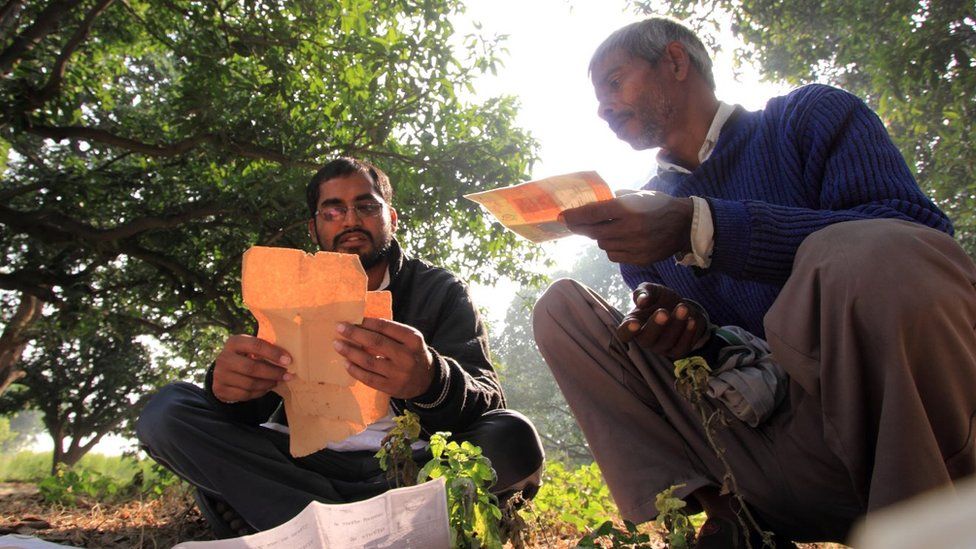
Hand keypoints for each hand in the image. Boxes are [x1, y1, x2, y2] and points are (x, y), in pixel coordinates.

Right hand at [212, 335, 292, 402]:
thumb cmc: (243, 356)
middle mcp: (224, 358)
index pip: (256, 345)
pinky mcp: (221, 389)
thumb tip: (287, 358)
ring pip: (250, 383)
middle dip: (273, 372)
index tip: (288, 360)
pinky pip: (245, 394)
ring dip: (268, 384)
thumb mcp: (249, 348)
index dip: (273, 353)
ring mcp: (220, 375)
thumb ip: (265, 349)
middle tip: (287, 375)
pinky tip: (267, 388)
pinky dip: (259, 392)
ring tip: (278, 381)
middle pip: (252, 368)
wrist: (221, 371)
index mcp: (234, 342)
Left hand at [334, 318, 434, 398]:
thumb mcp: (409, 339)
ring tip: (338, 345)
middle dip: (354, 334)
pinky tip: (346, 363)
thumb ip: (391, 332)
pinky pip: (368, 378)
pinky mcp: (391, 387)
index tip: (352, 319)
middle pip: (376, 342)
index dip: (367, 322)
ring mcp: (399, 373)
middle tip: (339, 328)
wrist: (426, 380)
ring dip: (350, 352)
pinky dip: (355, 370)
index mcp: (413, 339)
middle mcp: (407, 356)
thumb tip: (360, 323)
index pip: (386, 327)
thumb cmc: (412, 353)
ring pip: (369, 361)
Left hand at [560, 190, 693, 264]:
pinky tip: (618, 241)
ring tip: (606, 230)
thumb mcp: (638, 194)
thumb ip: (615, 198)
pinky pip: (614, 256)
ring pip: (603, 245)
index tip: (562, 216)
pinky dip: (611, 248)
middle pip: (594, 232)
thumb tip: (593, 201)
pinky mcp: (639, 259)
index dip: (574, 216)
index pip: (592, 214)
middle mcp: (629, 229)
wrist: (685, 225)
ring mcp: (634, 246)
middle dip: (581, 228)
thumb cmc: (659, 205)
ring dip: (599, 237)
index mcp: (628, 209)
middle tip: (573, 224)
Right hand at [616, 283, 709, 359]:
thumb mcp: (651, 290)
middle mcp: (645, 339)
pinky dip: (688, 334)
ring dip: (676, 325)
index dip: (627, 330)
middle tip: (664, 311)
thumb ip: (643, 292)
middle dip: (656, 326)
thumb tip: (642, 301)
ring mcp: (661, 348)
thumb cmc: (661, 299)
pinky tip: (691, 320)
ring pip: (666, 342)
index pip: (624, 334)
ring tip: (683, 308)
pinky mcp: (677, 351)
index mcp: (633, 324)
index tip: (634, 322)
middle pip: (646, 340)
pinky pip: (682, 347)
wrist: (682, 307)